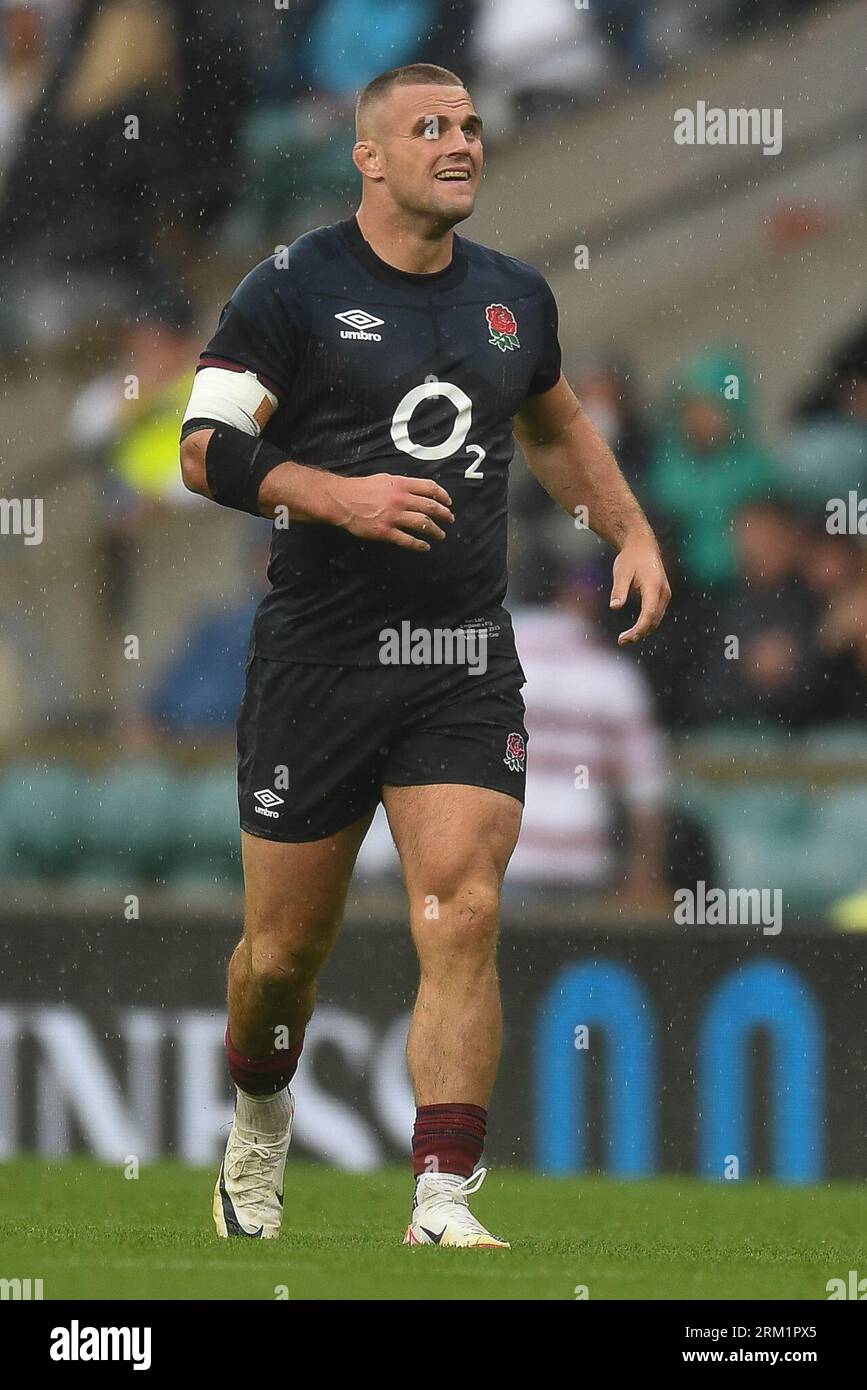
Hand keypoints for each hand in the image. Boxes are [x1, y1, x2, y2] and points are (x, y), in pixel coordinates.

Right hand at [329, 473, 454, 551]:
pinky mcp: (385, 531)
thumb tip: (418, 491)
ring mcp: (393, 516)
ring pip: (423, 524)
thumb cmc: (361, 489)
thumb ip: (402, 485)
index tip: (448, 502)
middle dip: (444, 515)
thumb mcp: (385, 478)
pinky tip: (425, 547)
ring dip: (435, 531)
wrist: (342, 501)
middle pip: (430, 507)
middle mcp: (400, 499)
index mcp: (401, 484)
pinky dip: (419, 545)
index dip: (443, 496)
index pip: (430, 488)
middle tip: (450, 519)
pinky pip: (407, 540)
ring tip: (440, 535)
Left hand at [610, 534, 670, 643]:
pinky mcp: (662, 595)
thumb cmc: (630, 558)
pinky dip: (647, 624)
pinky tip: (635, 630)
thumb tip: (614, 607)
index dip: (638, 630)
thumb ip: (618, 590)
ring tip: (626, 638)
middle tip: (621, 641)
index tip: (624, 639)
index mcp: (654, 586)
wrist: (642, 546)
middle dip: (639, 634)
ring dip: (643, 631)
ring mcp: (665, 594)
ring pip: (657, 619)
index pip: (649, 614)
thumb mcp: (621, 572)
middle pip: (654, 620)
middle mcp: (663, 592)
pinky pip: (656, 614)